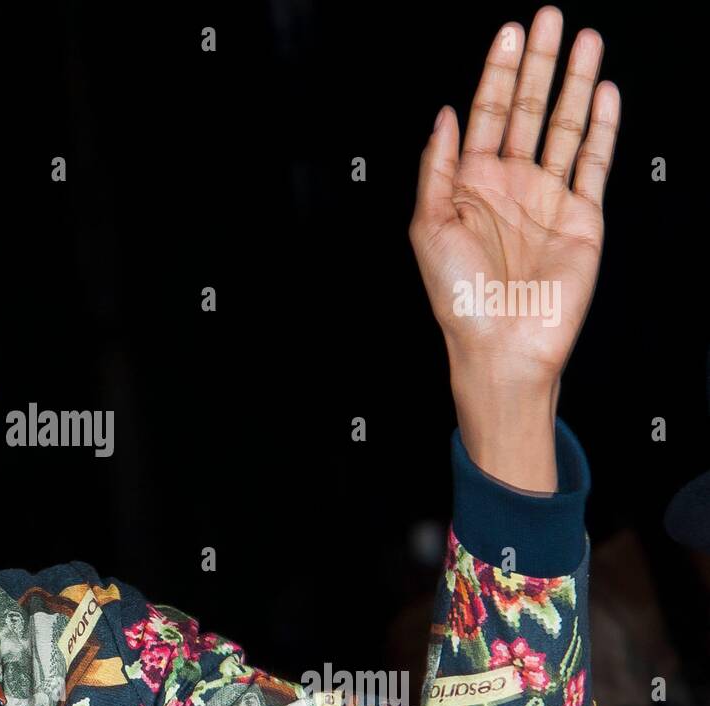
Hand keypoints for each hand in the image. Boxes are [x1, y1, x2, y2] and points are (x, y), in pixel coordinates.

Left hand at [409, 6, 619, 490]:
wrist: (500, 346)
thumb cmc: (456, 297)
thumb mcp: (427, 227)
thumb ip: (437, 167)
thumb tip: (444, 113)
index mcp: (470, 186)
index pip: (487, 115)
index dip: (498, 73)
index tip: (510, 31)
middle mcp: (510, 186)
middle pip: (529, 110)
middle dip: (538, 63)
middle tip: (549, 16)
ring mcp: (548, 199)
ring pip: (565, 127)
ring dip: (575, 82)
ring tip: (584, 38)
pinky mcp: (582, 217)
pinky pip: (594, 163)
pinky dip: (602, 127)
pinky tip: (604, 92)